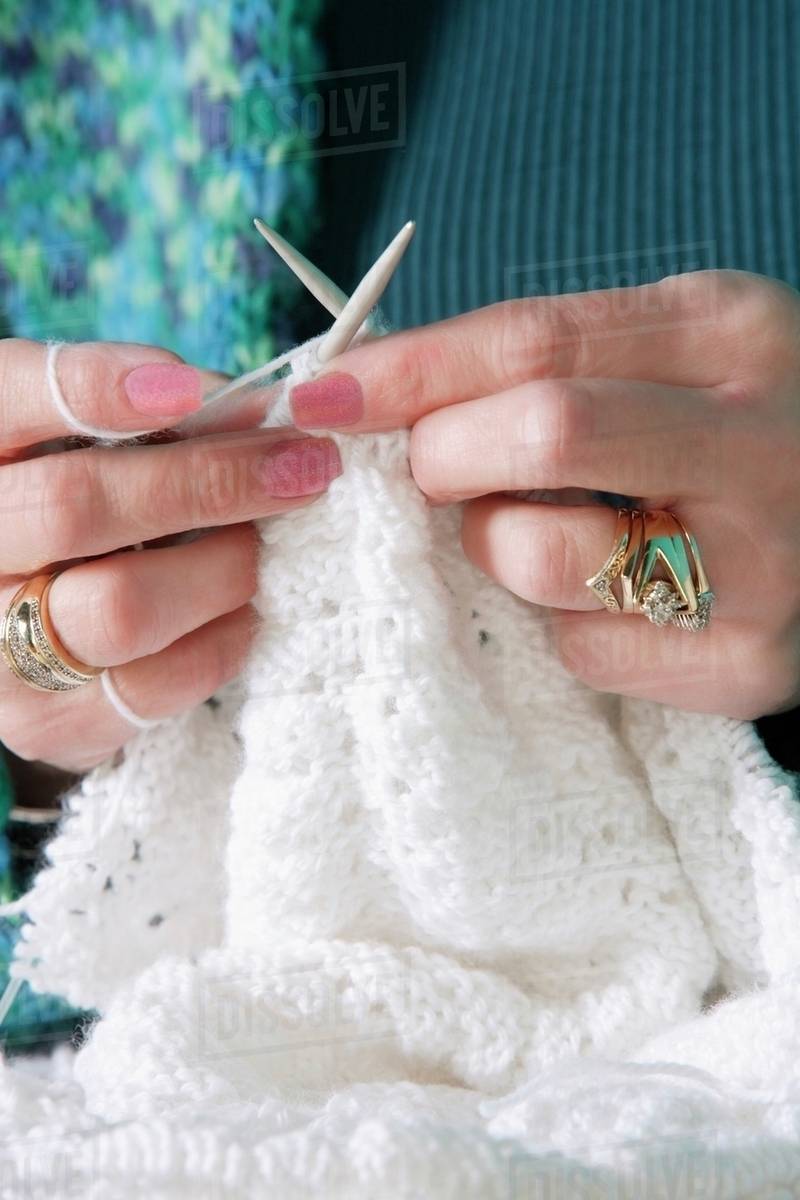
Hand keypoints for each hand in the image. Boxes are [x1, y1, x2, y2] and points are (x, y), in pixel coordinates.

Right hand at [0, 339, 341, 770]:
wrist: (30, 638)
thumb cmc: (85, 510)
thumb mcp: (94, 444)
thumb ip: (158, 417)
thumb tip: (263, 411)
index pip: (10, 397)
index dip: (98, 387)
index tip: (193, 390)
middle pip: (77, 507)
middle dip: (209, 480)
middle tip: (303, 464)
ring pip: (123, 606)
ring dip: (224, 566)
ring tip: (264, 542)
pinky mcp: (46, 722)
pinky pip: (155, 684)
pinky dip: (222, 637)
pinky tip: (244, 606)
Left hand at [286, 270, 799, 719]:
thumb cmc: (732, 428)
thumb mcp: (674, 351)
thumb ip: (552, 358)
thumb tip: (380, 390)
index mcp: (731, 334)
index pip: (536, 340)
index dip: (411, 369)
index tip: (321, 391)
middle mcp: (756, 444)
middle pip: (541, 435)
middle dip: (441, 454)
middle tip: (430, 467)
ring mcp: (757, 565)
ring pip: (541, 557)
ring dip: (494, 543)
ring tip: (536, 525)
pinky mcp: (741, 663)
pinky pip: (580, 647)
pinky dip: (558, 618)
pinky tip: (605, 591)